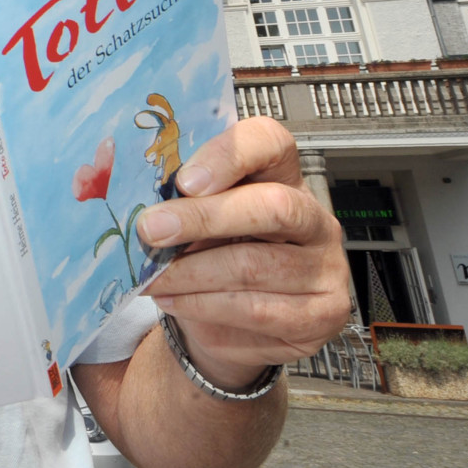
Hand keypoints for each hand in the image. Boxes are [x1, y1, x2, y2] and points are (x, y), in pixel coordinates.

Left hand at [134, 117, 349, 389]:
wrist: (231, 323)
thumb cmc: (211, 255)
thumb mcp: (196, 221)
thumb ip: (181, 203)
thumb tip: (141, 205)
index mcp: (282, 178)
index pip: (270, 143)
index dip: (229, 156)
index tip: (184, 181)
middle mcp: (314, 219)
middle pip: (270, 207)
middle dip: (203, 219)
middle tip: (151, 230)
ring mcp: (325, 268)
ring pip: (253, 265)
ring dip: (190, 274)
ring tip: (151, 277)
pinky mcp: (321, 314)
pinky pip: (255, 309)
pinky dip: (203, 306)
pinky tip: (173, 300)